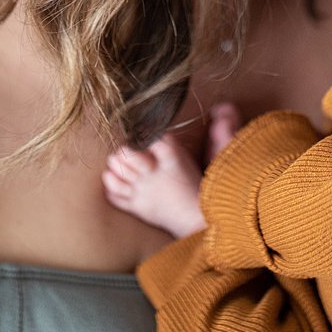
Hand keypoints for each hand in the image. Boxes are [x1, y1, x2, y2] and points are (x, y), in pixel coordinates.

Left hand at [100, 102, 242, 237]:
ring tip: (122, 164)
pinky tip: (117, 180)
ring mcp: (142, 192)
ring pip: (115, 172)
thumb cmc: (203, 189)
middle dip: (125, 148)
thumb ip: (208, 137)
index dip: (147, 131)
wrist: (198, 222)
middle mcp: (154, 174)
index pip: (152, 136)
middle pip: (127, 153)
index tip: (147, 132)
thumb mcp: (208, 160)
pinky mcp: (137, 207)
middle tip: (131, 150)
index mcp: (173, 159)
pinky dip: (111, 186)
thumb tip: (221, 109)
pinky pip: (113, 195)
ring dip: (116, 166)